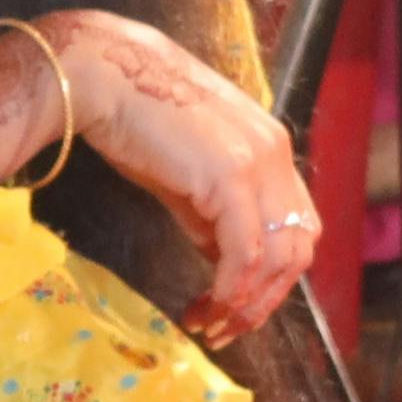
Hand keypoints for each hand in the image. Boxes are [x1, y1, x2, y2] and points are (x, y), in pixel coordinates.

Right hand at [0, 7, 326, 343]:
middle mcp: (276, 152)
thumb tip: (223, 261)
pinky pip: (246, 252)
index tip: (234, 304)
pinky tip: (209, 304)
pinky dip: (232, 288)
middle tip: (228, 326)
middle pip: (298, 246)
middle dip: (267, 299)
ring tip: (214, 324)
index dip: (273, 275)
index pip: (296, 225)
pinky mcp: (230, 175)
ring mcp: (257, 162)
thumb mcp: (186, 173)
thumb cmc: (135, 117)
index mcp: (270, 148)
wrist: (102, 74)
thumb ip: (212, 214)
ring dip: (249, 302)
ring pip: (279, 255)